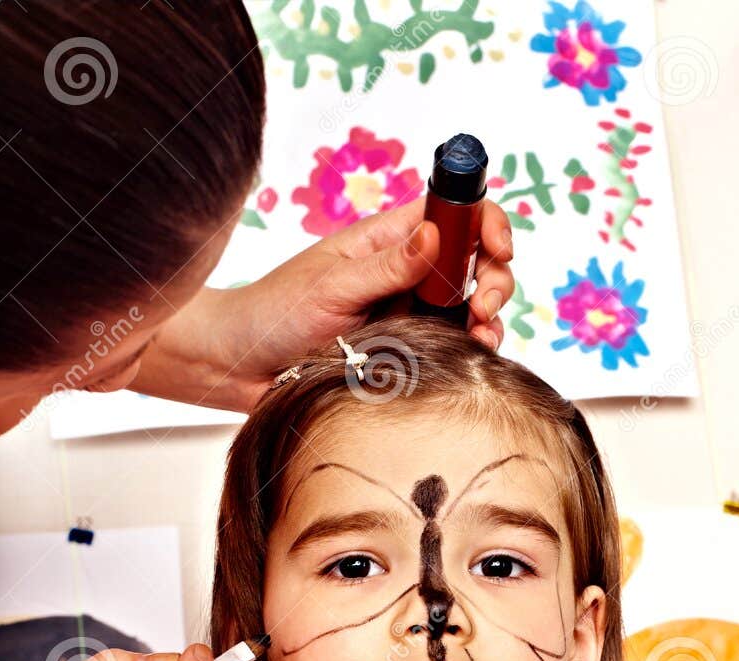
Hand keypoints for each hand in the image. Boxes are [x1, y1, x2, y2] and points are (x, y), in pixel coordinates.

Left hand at [135, 198, 514, 411]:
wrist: (242, 367)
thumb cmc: (274, 315)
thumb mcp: (331, 285)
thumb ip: (386, 266)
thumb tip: (434, 235)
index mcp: (388, 241)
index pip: (452, 214)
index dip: (484, 222)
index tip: (497, 247)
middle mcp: (405, 276)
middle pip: (474, 263)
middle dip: (494, 278)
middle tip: (483, 304)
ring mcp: (410, 317)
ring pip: (471, 310)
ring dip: (490, 319)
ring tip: (481, 334)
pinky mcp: (409, 356)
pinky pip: (454, 350)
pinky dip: (474, 352)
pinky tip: (473, 356)